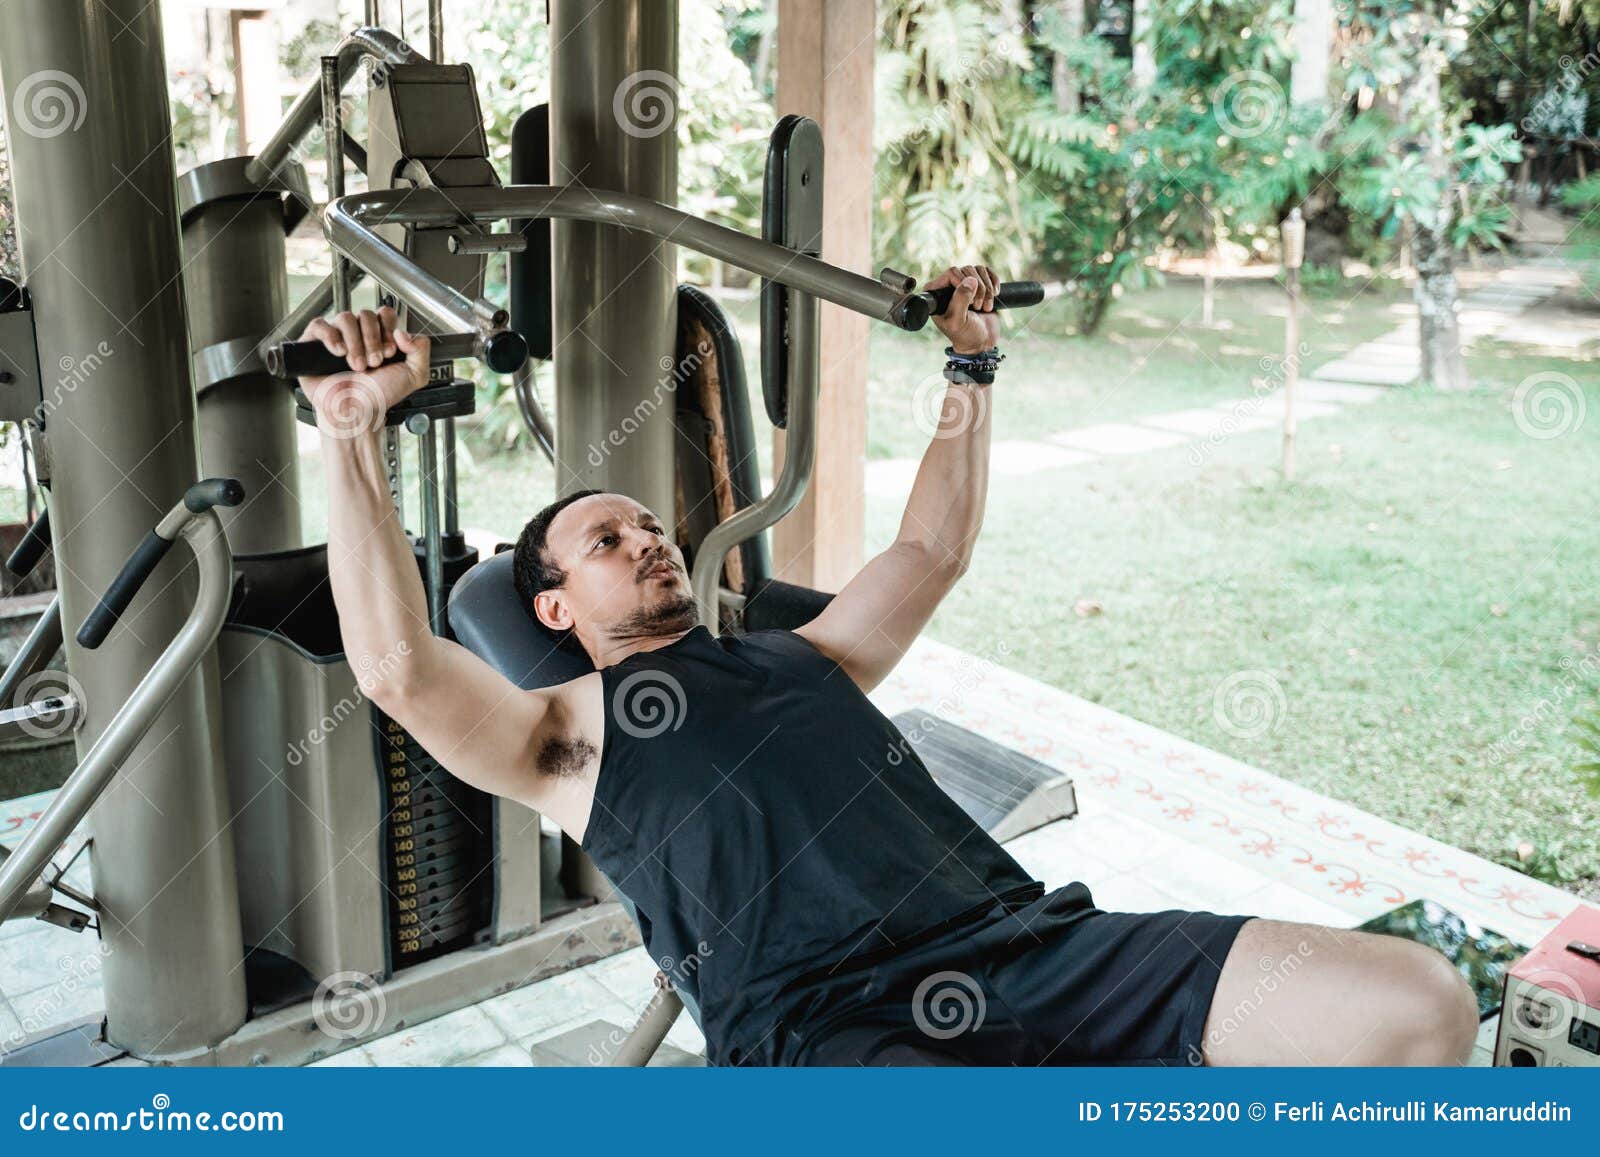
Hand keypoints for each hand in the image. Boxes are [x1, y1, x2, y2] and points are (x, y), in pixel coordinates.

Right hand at [298, 306, 430, 437]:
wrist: (356, 413)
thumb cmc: (379, 395)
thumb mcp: (415, 375)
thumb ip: (421, 349)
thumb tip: (403, 332)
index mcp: (380, 337)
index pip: (385, 314)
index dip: (389, 328)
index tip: (391, 351)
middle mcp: (358, 334)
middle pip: (366, 314)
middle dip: (373, 340)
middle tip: (375, 362)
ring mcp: (336, 337)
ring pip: (345, 318)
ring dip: (356, 343)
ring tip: (358, 365)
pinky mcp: (314, 343)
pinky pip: (320, 324)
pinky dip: (331, 336)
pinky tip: (339, 353)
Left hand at [926, 264, 1001, 354]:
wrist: (982, 342)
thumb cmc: (965, 334)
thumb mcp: (958, 321)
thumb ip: (960, 300)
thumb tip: (970, 280)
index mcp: (937, 293)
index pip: (951, 273)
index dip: (964, 283)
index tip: (970, 302)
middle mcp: (949, 285)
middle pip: (966, 270)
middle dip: (978, 289)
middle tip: (978, 307)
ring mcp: (964, 283)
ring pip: (978, 270)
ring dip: (987, 289)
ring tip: (986, 307)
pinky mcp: (979, 284)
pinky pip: (987, 271)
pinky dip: (994, 283)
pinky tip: (994, 296)